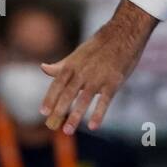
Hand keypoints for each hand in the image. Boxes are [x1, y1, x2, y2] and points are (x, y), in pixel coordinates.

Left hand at [39, 2, 155, 133]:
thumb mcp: (77, 54)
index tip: (43, 111)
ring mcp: (98, 77)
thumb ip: (61, 65)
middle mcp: (83, 71)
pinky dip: (99, 113)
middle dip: (60, 109)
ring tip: (68, 131)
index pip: (58, 83)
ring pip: (84, 99)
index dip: (50, 97)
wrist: (123, 35)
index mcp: (73, 64)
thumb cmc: (98, 46)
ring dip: (76, 116)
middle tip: (51, 125)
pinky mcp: (113, 82)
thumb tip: (43, 68)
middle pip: (69, 92)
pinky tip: (93, 126)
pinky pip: (105, 100)